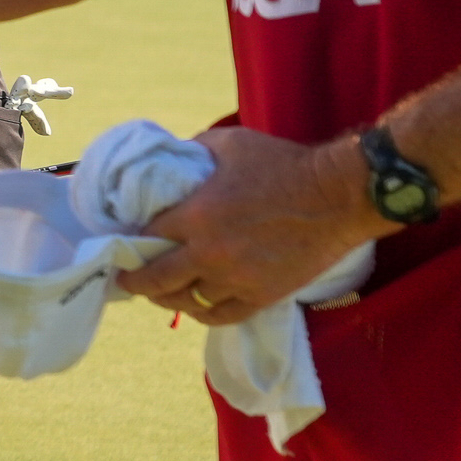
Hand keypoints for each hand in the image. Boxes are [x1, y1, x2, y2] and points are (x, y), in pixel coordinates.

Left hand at [117, 128, 382, 324]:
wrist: (337, 196)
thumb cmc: (282, 164)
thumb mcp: (228, 144)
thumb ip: (193, 153)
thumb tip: (172, 163)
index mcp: (197, 215)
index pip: (148, 235)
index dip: (132, 239)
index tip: (124, 240)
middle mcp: (210, 254)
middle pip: (157, 279)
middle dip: (135, 279)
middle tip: (125, 277)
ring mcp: (237, 280)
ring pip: (186, 303)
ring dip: (166, 298)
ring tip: (158, 292)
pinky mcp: (262, 297)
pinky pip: (221, 316)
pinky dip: (202, 313)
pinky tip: (195, 306)